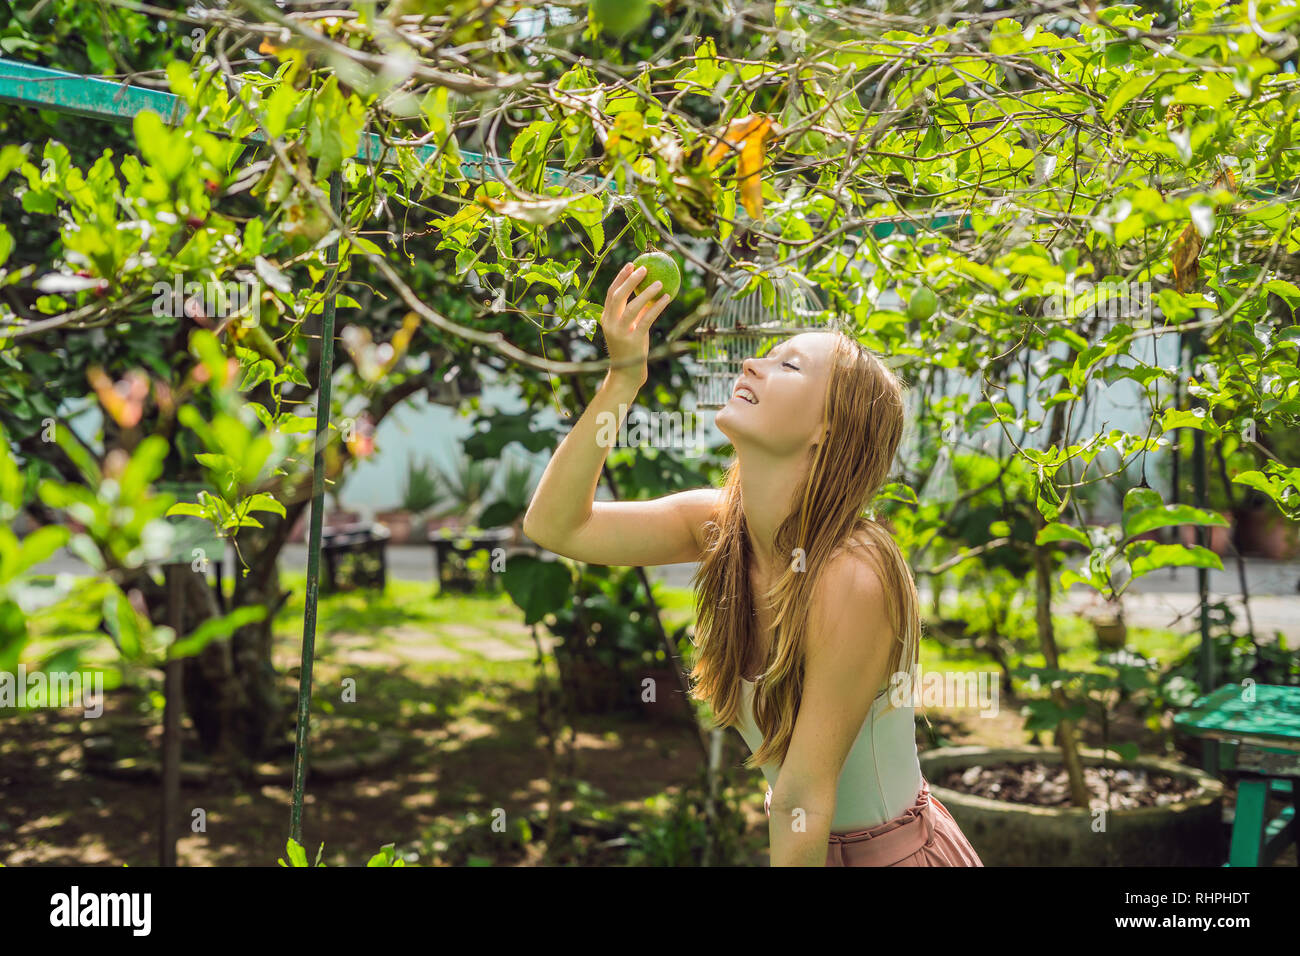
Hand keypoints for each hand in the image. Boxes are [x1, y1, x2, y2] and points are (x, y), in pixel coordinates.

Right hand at [601, 262, 671, 382]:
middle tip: (644, 268)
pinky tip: (667, 298)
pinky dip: (657, 307)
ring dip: (646, 292)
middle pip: (618, 296)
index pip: (611, 293)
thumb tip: (650, 289)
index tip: (631, 264)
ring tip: (659, 282)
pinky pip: (647, 319)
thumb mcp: (630, 327)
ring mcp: (620, 333)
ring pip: (632, 307)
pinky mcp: (633, 341)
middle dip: (630, 279)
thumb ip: (637, 311)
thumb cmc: (630, 349)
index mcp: (606, 318)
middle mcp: (610, 324)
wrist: (625, 375)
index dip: (620, 277)